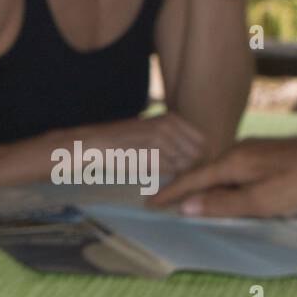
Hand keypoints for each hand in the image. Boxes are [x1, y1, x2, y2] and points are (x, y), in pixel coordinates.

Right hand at [84, 112, 207, 175]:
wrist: (94, 144)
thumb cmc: (120, 140)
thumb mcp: (150, 128)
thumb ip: (173, 137)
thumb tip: (195, 154)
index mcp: (172, 118)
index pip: (201, 141)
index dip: (195, 155)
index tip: (182, 165)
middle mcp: (170, 127)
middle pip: (197, 154)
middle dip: (190, 166)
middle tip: (174, 174)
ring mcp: (161, 141)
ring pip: (185, 165)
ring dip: (177, 173)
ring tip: (161, 175)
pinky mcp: (152, 156)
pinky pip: (170, 172)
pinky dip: (166, 178)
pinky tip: (152, 175)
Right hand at [148, 138, 296, 217]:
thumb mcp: (261, 201)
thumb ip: (223, 204)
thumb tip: (187, 207)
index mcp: (232, 162)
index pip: (192, 180)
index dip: (170, 193)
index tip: (150, 203)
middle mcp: (239, 152)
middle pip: (203, 173)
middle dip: (183, 187)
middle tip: (163, 202)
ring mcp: (255, 151)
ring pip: (220, 172)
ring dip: (204, 186)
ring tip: (191, 200)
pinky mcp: (268, 154)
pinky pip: (234, 170)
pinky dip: (222, 183)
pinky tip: (226, 191)